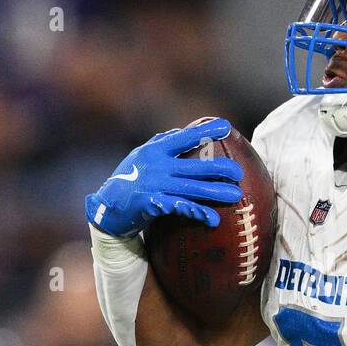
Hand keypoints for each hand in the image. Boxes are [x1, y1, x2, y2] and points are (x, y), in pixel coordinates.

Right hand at [85, 119, 242, 237]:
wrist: (107, 207)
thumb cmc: (128, 178)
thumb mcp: (141, 156)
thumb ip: (161, 143)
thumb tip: (180, 131)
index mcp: (155, 150)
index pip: (184, 137)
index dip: (206, 131)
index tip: (226, 126)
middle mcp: (157, 165)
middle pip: (196, 166)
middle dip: (220, 168)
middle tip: (238, 172)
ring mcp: (156, 185)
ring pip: (193, 188)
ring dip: (216, 192)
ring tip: (236, 194)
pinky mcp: (154, 205)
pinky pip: (182, 208)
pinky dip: (199, 213)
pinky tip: (213, 219)